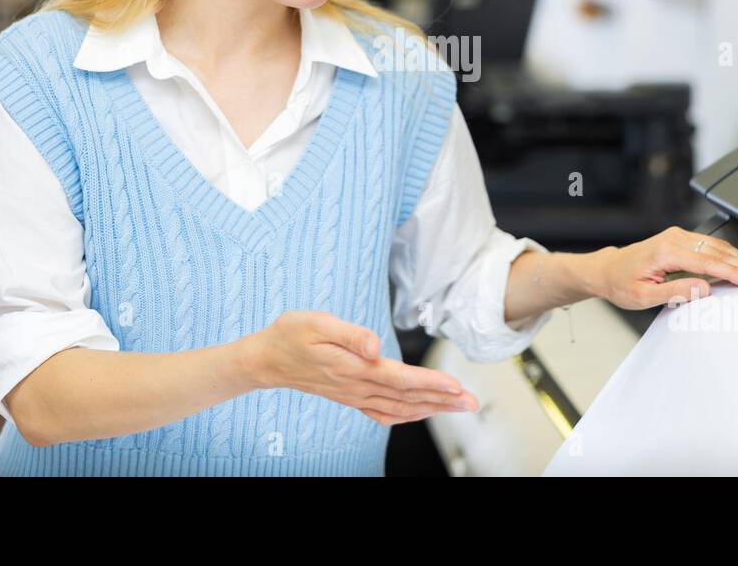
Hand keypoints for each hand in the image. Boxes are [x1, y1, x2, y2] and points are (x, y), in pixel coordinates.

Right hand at [251, 310, 480, 425]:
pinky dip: (407, 414)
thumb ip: (350, 334)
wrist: (265, 359)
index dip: (430, 384)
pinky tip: (419, 412)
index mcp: (352, 367)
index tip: (457, 386)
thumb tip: (376, 345)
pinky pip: (383, 413)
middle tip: (472, 402)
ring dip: (431, 408)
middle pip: (407, 398)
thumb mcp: (317, 322)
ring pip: (399, 407)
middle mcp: (356, 386)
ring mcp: (353, 395)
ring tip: (458, 406)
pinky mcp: (350, 396)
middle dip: (443, 401)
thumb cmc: (290, 334)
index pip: (400, 379)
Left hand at [593, 225, 737, 310]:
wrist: (608, 270)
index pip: (709, 262)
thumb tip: (704, 288)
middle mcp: (674, 239)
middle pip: (718, 251)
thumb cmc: (622, 283)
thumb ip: (675, 292)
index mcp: (666, 251)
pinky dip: (730, 254)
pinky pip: (710, 246)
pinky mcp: (681, 240)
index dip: (734, 271)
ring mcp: (678, 237)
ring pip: (717, 246)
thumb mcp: (644, 296)